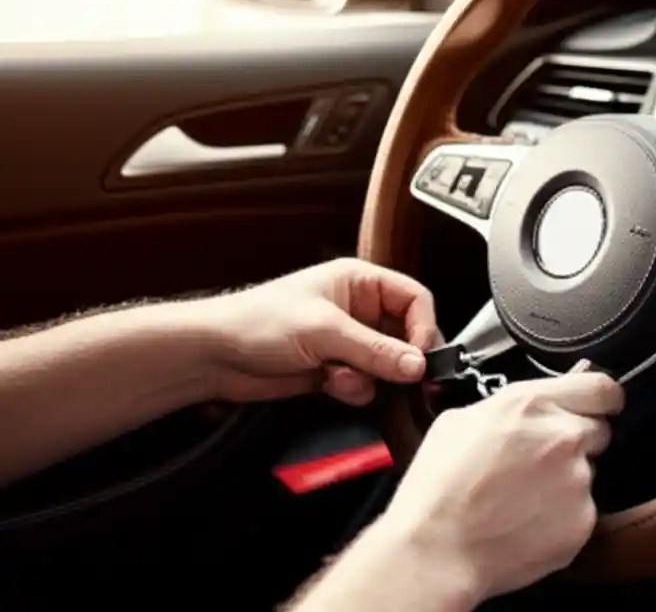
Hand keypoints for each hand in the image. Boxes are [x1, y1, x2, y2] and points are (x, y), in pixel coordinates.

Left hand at [204, 258, 438, 404]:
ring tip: (343, 377)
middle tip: (397, 377)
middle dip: (399, 360)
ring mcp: (348, 340)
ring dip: (372, 378)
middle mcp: (360, 309)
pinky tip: (330, 385)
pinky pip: (367, 383)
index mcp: (360, 282)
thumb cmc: (256, 323)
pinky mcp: (337, 368)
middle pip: (407, 335)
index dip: (424, 328)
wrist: (214, 356)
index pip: (415, 299)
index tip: (420, 357)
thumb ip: (375, 349)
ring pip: (389, 365)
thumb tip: (417, 364)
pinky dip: (355, 389)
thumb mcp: (323, 330)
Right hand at [381, 370, 624, 601]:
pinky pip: (582, 511)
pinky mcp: (583, 520)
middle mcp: (565, 437)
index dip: (602, 399)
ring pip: (587, 473)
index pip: (601, 387)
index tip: (598, 408)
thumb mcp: (460, 421)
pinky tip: (527, 523)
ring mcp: (578, 480)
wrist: (437, 549)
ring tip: (522, 499)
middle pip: (599, 431)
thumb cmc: (438, 487)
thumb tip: (526, 411)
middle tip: (540, 463)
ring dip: (565, 482)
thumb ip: (507, 408)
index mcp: (534, 404)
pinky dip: (562, 517)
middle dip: (578, 443)